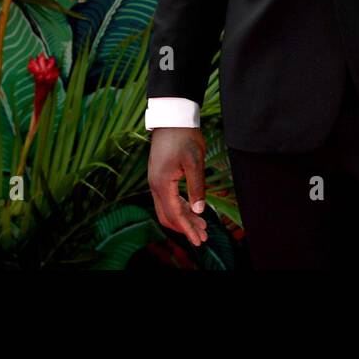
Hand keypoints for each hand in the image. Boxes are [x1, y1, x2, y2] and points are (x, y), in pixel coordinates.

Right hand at [149, 127, 208, 246]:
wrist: (172, 117)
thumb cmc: (184, 136)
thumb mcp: (195, 161)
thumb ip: (197, 186)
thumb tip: (200, 211)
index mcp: (162, 184)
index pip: (175, 214)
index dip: (188, 229)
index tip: (200, 240)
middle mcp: (155, 186)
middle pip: (168, 216)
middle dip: (185, 228)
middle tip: (203, 236)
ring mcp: (155, 181)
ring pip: (167, 209)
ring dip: (184, 218)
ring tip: (202, 225)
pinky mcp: (159, 177)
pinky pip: (168, 199)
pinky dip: (180, 207)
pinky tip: (193, 209)